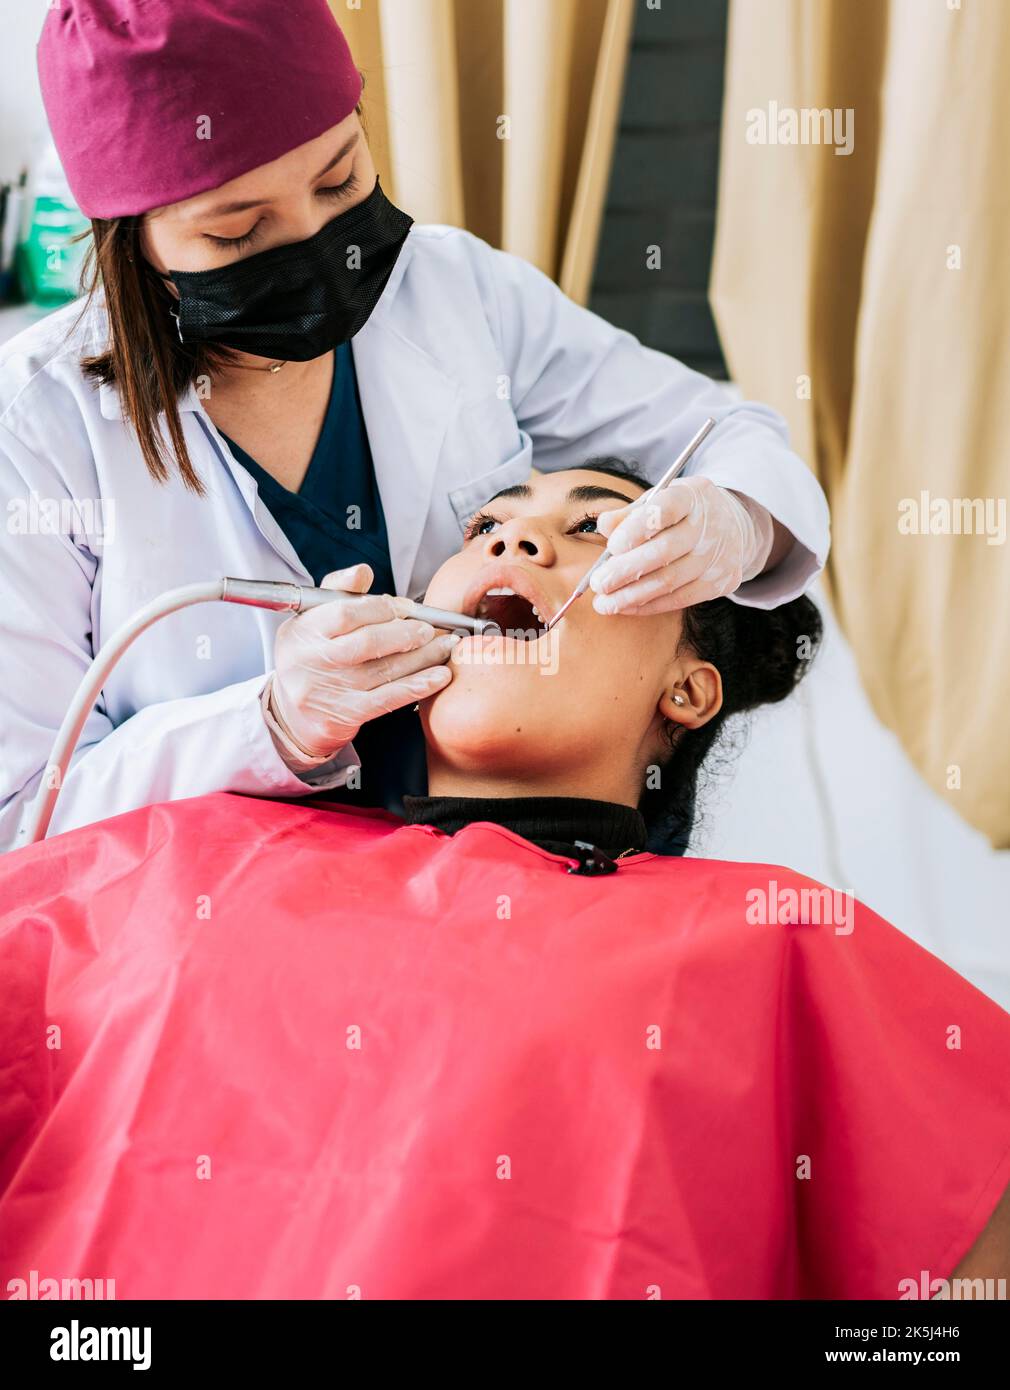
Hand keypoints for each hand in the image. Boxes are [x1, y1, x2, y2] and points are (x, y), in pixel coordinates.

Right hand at [266, 563, 456, 759]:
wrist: (289, 715)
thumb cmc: (308, 658)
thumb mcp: (310, 622)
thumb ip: (338, 592)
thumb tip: (363, 571)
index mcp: (301, 631)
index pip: (345, 613)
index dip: (382, 608)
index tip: (406, 607)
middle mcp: (311, 661)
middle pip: (368, 642)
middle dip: (406, 633)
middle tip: (429, 629)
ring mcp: (328, 691)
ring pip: (385, 670)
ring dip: (423, 657)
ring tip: (445, 646)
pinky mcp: (345, 715)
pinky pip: (389, 699)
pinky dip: (418, 686)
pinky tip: (440, 676)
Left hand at [589, 477, 774, 614]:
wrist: (732, 527)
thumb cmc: (682, 513)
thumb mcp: (659, 501)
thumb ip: (629, 513)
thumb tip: (604, 526)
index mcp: (692, 496)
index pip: (664, 510)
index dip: (635, 530)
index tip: (611, 547)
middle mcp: (710, 525)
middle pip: (663, 552)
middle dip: (625, 571)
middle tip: (598, 583)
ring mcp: (718, 556)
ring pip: (669, 581)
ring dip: (631, 595)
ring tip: (604, 603)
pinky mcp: (721, 582)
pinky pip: (680, 599)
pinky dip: (649, 605)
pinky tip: (626, 607)